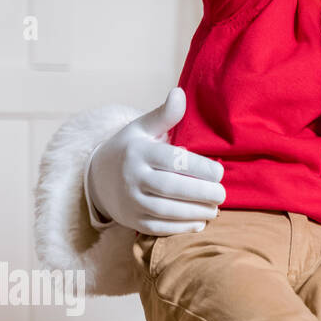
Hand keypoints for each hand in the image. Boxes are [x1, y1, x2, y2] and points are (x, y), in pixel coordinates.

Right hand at [87, 87, 225, 235]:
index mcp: (139, 152)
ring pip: (166, 210)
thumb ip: (165, 115)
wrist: (98, 177)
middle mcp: (132, 177)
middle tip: (222, 194)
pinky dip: (180, 227)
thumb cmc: (131, 148)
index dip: (200, 168)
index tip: (220, 172)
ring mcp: (130, 201)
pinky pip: (158, 227)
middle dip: (201, 193)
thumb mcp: (143, 128)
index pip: (174, 161)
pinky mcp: (132, 219)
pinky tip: (200, 223)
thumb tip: (179, 93)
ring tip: (215, 209)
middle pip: (171, 188)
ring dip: (194, 212)